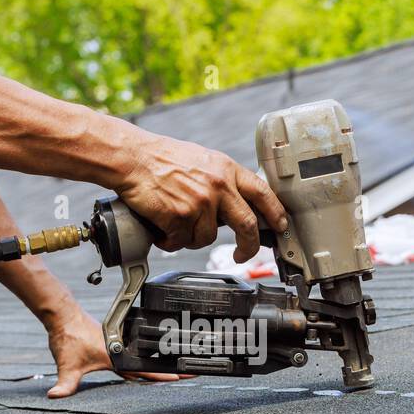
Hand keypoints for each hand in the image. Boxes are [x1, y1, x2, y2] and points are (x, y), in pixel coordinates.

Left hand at [45, 304, 185, 397]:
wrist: (63, 316)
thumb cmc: (67, 338)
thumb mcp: (66, 366)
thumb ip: (64, 384)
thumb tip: (54, 397)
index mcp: (116, 356)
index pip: (145, 369)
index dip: (164, 374)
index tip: (183, 374)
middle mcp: (121, 348)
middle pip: (151, 361)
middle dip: (171, 367)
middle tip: (191, 371)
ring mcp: (118, 342)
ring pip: (144, 354)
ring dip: (161, 359)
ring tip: (180, 366)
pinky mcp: (113, 338)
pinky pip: (134, 349)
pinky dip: (145, 354)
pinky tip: (151, 357)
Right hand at [117, 133, 287, 262]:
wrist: (132, 158)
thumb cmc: (162, 159)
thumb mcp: (203, 161)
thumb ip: (222, 181)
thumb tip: (237, 203)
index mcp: (226, 170)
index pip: (262, 193)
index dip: (275, 212)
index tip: (281, 225)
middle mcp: (218, 186)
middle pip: (247, 225)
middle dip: (249, 246)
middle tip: (243, 254)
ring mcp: (200, 203)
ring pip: (207, 238)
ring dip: (191, 238)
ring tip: (175, 223)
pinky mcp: (180, 217)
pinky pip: (181, 242)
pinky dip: (170, 240)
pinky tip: (161, 227)